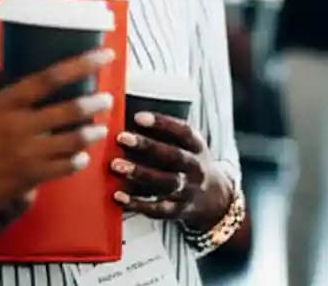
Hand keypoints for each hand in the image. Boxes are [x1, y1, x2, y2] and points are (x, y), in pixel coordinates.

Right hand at [0, 49, 116, 232]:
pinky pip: (62, 168)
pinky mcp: (28, 180)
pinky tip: (81, 157)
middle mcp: (18, 127)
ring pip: (72, 140)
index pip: (48, 78)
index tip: (102, 55)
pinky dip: (76, 161)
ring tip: (100, 128)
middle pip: (68, 110)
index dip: (79, 64)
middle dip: (93, 103)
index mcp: (1, 105)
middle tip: (106, 98)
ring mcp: (26, 155)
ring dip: (90, 133)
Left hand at [111, 112, 232, 231]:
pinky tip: (118, 195)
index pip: (183, 132)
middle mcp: (195, 168)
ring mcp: (187, 190)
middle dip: (147, 146)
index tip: (137, 117)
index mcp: (197, 147)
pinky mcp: (177, 210)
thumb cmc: (187, 162)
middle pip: (173, 156)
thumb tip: (127, 121)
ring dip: (139, 173)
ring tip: (115, 165)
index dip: (162, 123)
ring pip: (165, 182)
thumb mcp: (187, 144)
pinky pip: (157, 208)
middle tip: (121, 137)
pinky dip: (137, 203)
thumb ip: (165, 134)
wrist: (211, 197)